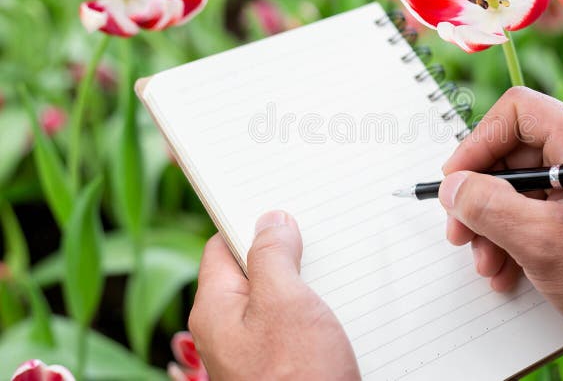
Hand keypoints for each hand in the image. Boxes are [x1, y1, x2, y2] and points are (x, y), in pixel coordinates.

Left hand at [189, 211, 358, 380]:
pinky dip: (317, 311)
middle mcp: (230, 330)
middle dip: (287, 252)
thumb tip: (270, 222)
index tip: (277, 204)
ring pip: (280, 298)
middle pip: (254, 272)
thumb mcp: (284, 302)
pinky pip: (296, 325)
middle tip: (317, 236)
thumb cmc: (297, 377)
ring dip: (308, 283)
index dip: (248, 221)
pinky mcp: (284, 364)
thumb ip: (272, 256)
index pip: (221, 246)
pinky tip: (341, 306)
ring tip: (337, 270)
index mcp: (216, 309)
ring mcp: (256, 350)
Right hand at [438, 87, 562, 366]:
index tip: (458, 183)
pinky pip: (534, 207)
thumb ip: (487, 207)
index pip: (516, 112)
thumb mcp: (539, 242)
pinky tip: (506, 268)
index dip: (478, 144)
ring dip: (493, 223)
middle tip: (461, 233)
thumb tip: (453, 187)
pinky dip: (513, 234)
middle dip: (481, 196)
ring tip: (487, 263)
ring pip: (518, 185)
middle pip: (512, 152)